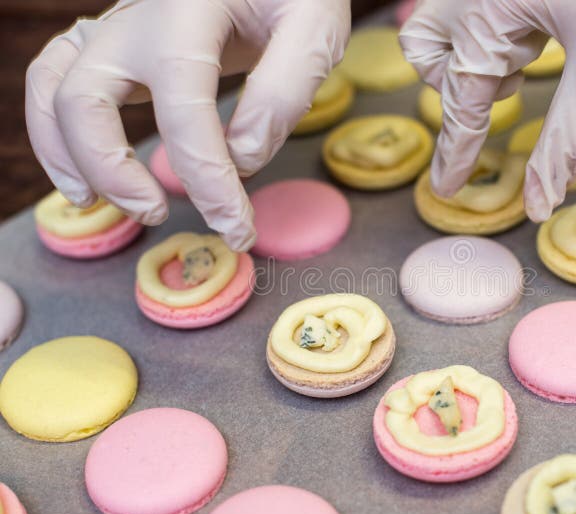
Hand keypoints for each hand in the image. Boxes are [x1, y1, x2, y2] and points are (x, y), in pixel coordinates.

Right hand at [26, 0, 349, 250]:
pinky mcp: (112, 43)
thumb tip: (242, 158)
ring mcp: (116, 27)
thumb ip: (286, 87)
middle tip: (160, 215)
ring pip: (54, 91)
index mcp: (187, 8)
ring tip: (104, 206)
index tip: (236, 224)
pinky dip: (55, 131)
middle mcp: (136, 17)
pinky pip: (56, 80)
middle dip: (115, 172)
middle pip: (85, 99)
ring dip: (70, 157)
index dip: (205, 174)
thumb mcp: (315, 26)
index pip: (181, 103)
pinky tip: (85, 176)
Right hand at [399, 0, 575, 221]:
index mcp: (489, 4)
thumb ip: (566, 142)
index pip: (461, 93)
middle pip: (428, 46)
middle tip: (507, 94)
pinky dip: (499, 34)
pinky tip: (538, 39)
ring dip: (475, 56)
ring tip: (526, 65)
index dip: (456, 148)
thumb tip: (538, 204)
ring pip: (447, 24)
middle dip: (454, 82)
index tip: (447, 186)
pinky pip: (481, 10)